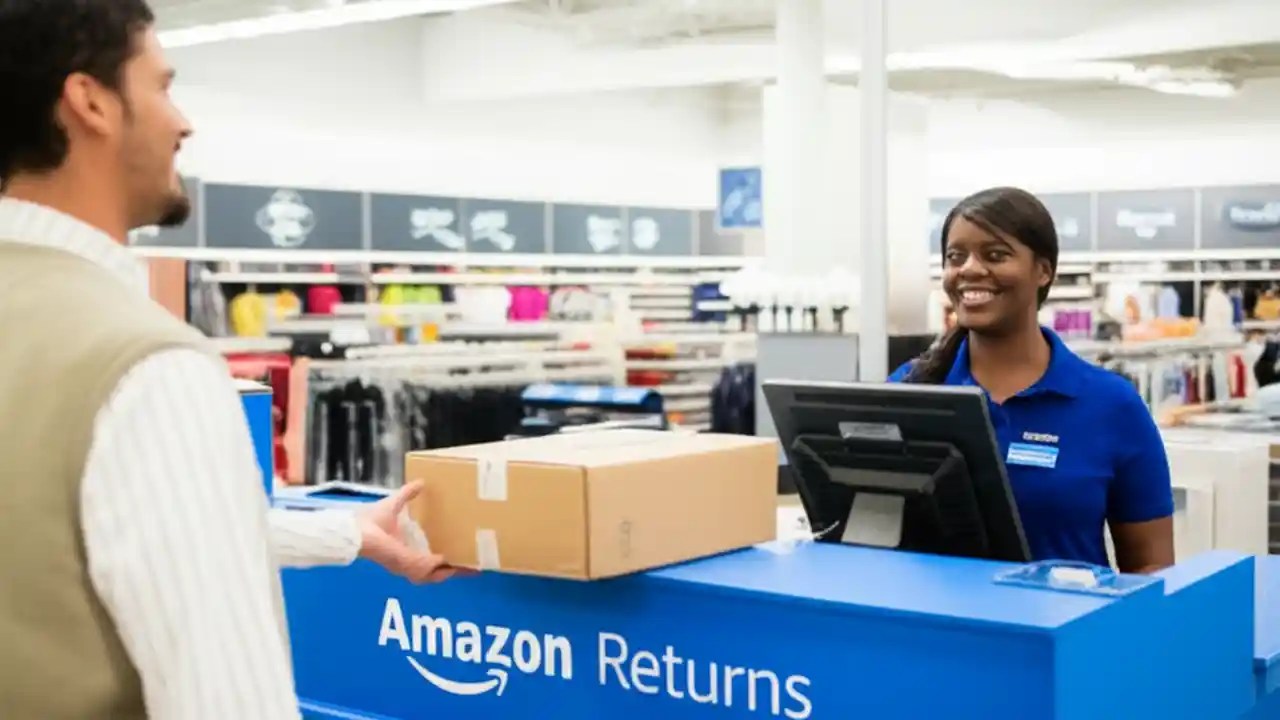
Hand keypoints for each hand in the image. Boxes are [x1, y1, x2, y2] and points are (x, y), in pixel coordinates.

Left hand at [357, 481, 472, 583]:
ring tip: (472, 567)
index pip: (428, 561)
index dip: (445, 560)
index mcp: (404, 552)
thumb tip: (421, 482)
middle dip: (456, 570)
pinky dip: (447, 565)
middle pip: (437, 573)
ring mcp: (410, 567)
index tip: (461, 555)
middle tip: (473, 566)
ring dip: (455, 571)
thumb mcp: (395, 504)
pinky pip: (434, 568)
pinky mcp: (411, 564)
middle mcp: (408, 564)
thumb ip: (408, 494)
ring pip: (438, 575)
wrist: (357, 533)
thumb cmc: (370, 522)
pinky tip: (458, 560)